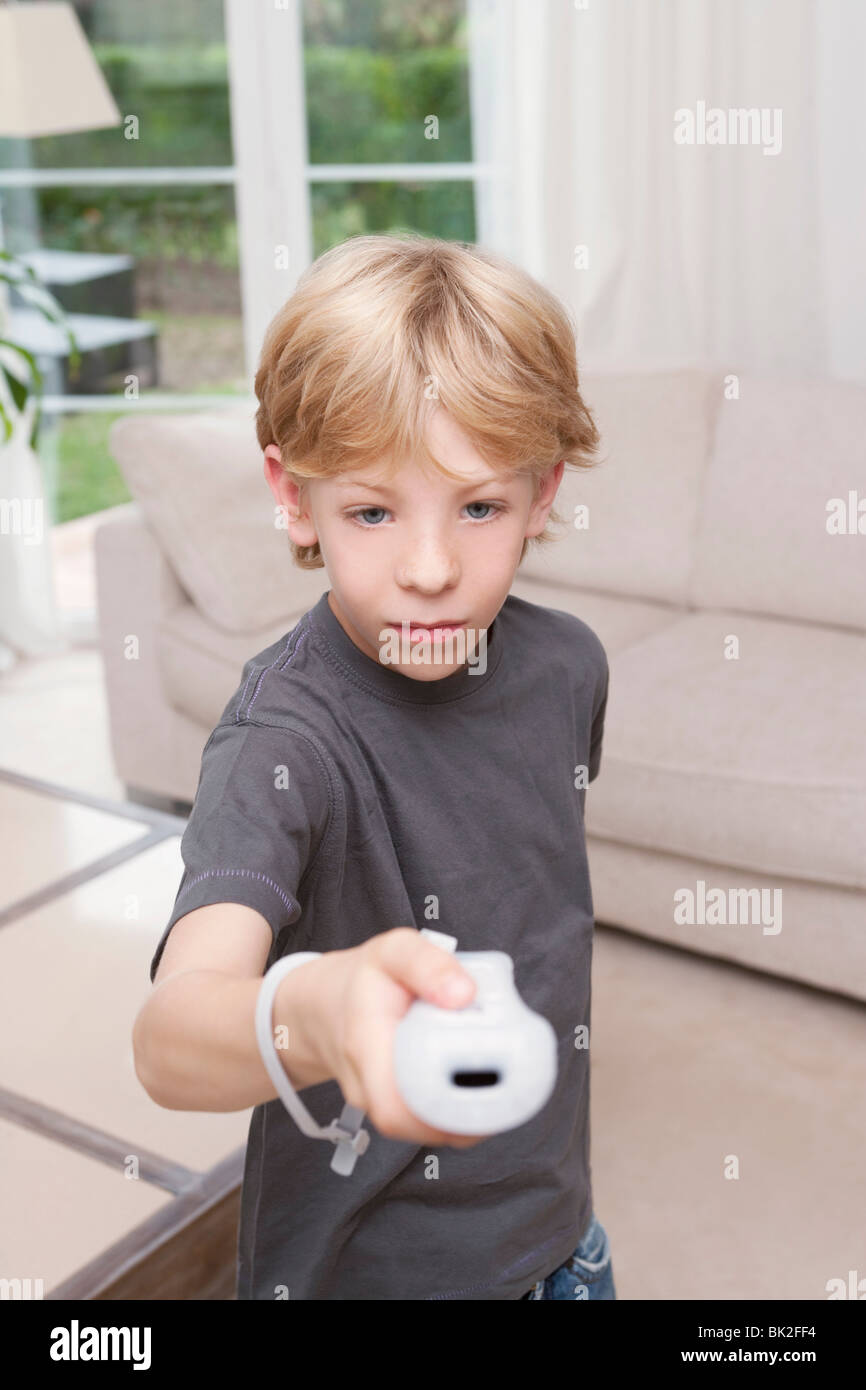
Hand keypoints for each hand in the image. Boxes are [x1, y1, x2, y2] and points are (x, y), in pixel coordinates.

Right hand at [308, 928, 487, 1149]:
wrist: (324, 1004)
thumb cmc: (363, 978)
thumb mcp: (393, 951)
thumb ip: (427, 963)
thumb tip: (464, 994)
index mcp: (366, 1047)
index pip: (397, 1107)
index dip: (443, 1113)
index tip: (484, 1091)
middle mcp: (367, 1086)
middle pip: (417, 1126)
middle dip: (465, 1118)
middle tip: (504, 1089)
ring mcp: (377, 1102)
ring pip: (422, 1128)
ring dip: (461, 1117)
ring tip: (496, 1087)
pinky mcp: (390, 1105)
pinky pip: (422, 1119)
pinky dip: (451, 1110)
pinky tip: (476, 1091)